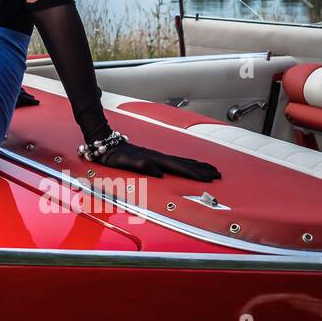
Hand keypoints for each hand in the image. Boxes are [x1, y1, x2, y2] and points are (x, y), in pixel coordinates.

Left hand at [96, 141, 221, 181]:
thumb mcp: (124, 162)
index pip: (178, 167)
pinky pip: (173, 159)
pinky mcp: (152, 156)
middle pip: (183, 163)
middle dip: (201, 169)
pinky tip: (188, 164)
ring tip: (209, 168)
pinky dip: (185, 162)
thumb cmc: (112, 155)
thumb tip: (158, 172)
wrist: (104, 143)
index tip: (208, 177)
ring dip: (196, 165)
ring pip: (180, 160)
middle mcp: (157, 156)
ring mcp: (155, 155)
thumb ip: (141, 165)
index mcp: (153, 159)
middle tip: (217, 173)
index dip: (193, 173)